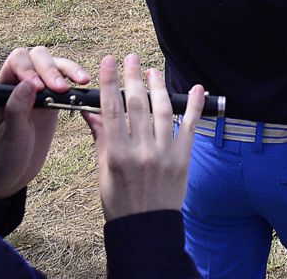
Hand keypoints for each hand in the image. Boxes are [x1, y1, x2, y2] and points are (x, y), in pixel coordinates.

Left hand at [0, 45, 89, 199]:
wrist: (14, 173)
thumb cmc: (5, 155)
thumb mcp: (9, 136)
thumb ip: (16, 109)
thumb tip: (28, 83)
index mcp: (3, 89)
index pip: (16, 62)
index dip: (28, 68)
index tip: (37, 87)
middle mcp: (21, 84)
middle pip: (38, 57)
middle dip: (51, 68)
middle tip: (60, 89)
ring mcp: (39, 90)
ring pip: (55, 64)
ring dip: (68, 69)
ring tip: (81, 81)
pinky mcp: (53, 99)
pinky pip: (66, 80)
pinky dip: (75, 80)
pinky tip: (83, 85)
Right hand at [91, 55, 201, 221]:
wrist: (146, 227)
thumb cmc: (120, 200)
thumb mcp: (104, 170)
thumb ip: (101, 137)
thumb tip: (90, 110)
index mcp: (117, 155)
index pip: (112, 110)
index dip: (110, 82)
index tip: (109, 61)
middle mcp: (141, 151)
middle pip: (137, 105)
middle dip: (133, 77)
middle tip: (131, 58)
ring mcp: (164, 154)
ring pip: (163, 110)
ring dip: (158, 86)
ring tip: (152, 71)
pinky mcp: (183, 158)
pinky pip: (190, 127)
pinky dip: (194, 106)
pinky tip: (195, 89)